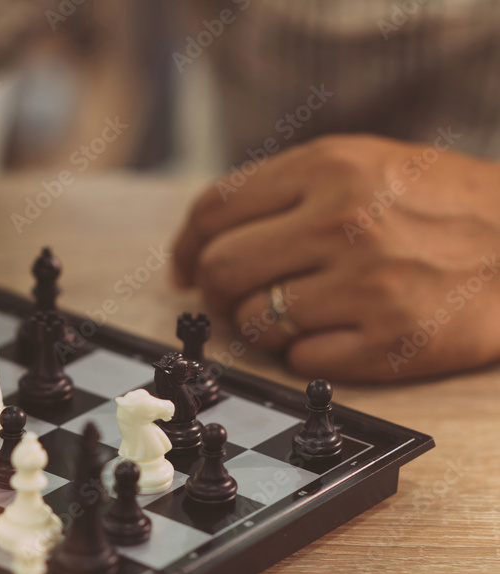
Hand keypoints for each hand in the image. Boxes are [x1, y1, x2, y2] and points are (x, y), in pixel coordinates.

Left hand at [172, 134, 499, 380]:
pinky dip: (305, 353)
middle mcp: (342, 221)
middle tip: (232, 298)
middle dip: (215, 291)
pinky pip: (300, 362)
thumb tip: (198, 245)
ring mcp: (367, 285)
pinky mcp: (389, 342)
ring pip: (252, 324)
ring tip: (294, 313)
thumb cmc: (437, 205)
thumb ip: (282, 192)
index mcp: (328, 168)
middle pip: (220, 271)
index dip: (185, 247)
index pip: (213, 212)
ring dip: (258, 327)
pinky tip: (337, 333)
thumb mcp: (364, 164)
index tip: (182, 268)